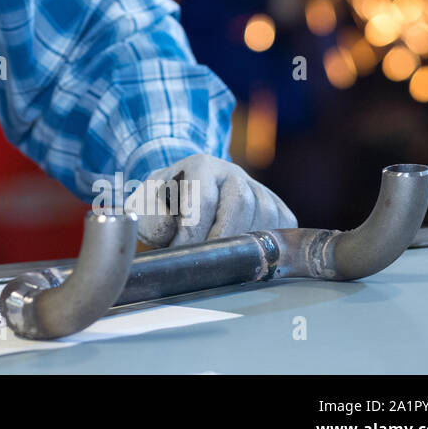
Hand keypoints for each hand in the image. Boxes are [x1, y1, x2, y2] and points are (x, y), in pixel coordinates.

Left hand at [128, 154, 296, 247]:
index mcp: (201, 165)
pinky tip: (245, 257)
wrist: (186, 194)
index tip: (181, 253)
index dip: (193, 231)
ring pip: (264, 217)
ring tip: (221, 262)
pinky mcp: (277, 208)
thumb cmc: (164, 202)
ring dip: (243, 245)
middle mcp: (234, 172)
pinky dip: (267, 247)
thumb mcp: (145, 204)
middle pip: (240, 203)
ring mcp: (259, 188)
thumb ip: (149, 215)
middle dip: (222, 238)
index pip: (203, 198)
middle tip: (205, 262)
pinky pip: (282, 228)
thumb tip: (170, 229)